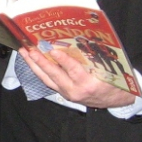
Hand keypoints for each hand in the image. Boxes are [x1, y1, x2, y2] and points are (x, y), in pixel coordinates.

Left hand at [21, 45, 136, 109]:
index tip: (53, 50)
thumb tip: (78, 40)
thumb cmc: (114, 82)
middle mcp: (75, 91)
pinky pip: (49, 82)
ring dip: (35, 66)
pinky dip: (40, 71)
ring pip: (47, 79)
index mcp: (89, 84)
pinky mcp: (64, 94)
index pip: (73, 70)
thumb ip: (94, 58)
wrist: (117, 100)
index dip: (63, 60)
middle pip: (54, 75)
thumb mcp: (108, 70)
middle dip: (40, 62)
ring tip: (25, 53)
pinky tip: (32, 62)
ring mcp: (68, 94)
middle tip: (30, 50)